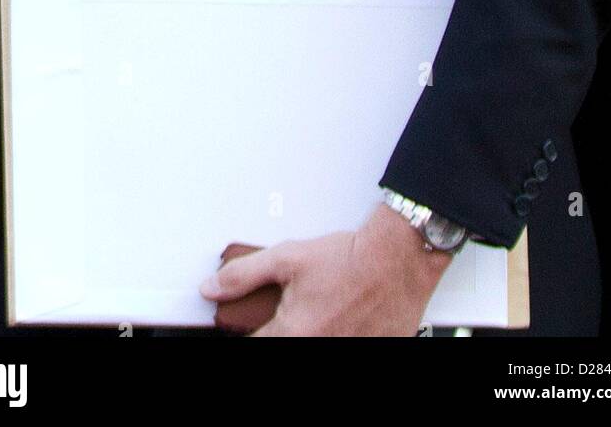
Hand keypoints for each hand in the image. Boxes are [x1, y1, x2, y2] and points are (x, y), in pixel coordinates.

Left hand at [198, 201, 452, 336]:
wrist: (398, 257)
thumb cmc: (350, 257)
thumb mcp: (288, 257)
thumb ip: (244, 275)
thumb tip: (212, 287)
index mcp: (293, 333)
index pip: (255, 345)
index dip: (252, 332)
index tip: (258, 325)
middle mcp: (319, 348)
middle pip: (284, 346)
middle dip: (284, 332)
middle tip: (296, 315)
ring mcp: (346, 353)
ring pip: (312, 348)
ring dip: (311, 331)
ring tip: (323, 314)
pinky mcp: (369, 352)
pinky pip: (342, 345)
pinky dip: (337, 334)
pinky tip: (341, 320)